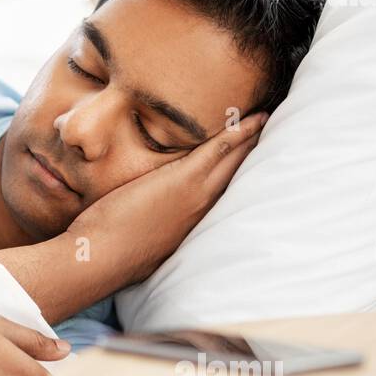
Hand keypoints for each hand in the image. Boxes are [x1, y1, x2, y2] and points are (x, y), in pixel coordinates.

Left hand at [67, 111, 267, 289]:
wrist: (100, 257)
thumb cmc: (111, 249)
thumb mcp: (143, 238)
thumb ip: (153, 224)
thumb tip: (148, 216)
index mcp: (194, 223)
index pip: (226, 193)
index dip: (242, 173)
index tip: (254, 156)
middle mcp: (205, 211)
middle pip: (241, 176)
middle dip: (258, 153)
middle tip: (275, 129)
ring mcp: (197, 196)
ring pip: (237, 161)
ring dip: (255, 138)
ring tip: (269, 118)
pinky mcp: (184, 181)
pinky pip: (219, 150)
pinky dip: (239, 133)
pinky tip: (254, 118)